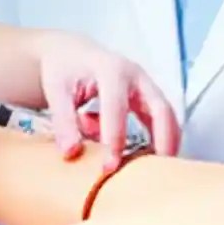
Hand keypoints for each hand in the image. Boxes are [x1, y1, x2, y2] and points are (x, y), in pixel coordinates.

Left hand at [36, 33, 180, 170]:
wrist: (72, 53)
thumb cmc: (64, 69)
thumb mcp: (56, 90)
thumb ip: (63, 121)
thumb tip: (71, 153)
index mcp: (110, 70)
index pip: (116, 108)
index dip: (114, 139)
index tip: (108, 167)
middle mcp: (135, 75)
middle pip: (159, 108)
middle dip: (161, 139)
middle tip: (155, 171)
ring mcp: (145, 84)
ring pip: (167, 114)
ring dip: (167, 141)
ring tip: (159, 170)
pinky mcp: (148, 95)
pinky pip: (162, 118)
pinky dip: (161, 137)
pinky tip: (150, 158)